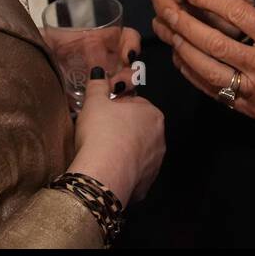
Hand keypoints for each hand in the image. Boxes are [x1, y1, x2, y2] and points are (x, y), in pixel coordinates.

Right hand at [68, 71, 164, 206]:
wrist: (104, 174)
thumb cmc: (101, 131)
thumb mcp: (94, 102)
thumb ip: (97, 85)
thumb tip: (99, 72)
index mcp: (152, 113)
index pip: (134, 104)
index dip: (116, 108)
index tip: (102, 114)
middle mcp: (160, 137)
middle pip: (138, 128)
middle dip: (122, 129)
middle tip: (100, 133)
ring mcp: (156, 162)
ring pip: (138, 151)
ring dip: (124, 151)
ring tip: (102, 153)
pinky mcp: (147, 183)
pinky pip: (134, 173)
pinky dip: (123, 171)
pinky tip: (108, 170)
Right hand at [151, 0, 254, 38]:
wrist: (251, 21)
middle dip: (166, 5)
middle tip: (176, 18)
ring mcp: (182, 16)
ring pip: (162, 19)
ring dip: (167, 28)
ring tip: (177, 39)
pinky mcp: (184, 36)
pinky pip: (171, 41)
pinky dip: (175, 48)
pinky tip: (185, 56)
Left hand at [157, 0, 254, 165]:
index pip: (238, 16)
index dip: (211, 0)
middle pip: (214, 42)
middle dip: (186, 23)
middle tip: (168, 9)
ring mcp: (254, 92)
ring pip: (207, 69)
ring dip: (183, 49)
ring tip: (168, 31)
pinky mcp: (249, 110)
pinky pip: (213, 92)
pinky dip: (193, 75)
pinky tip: (182, 60)